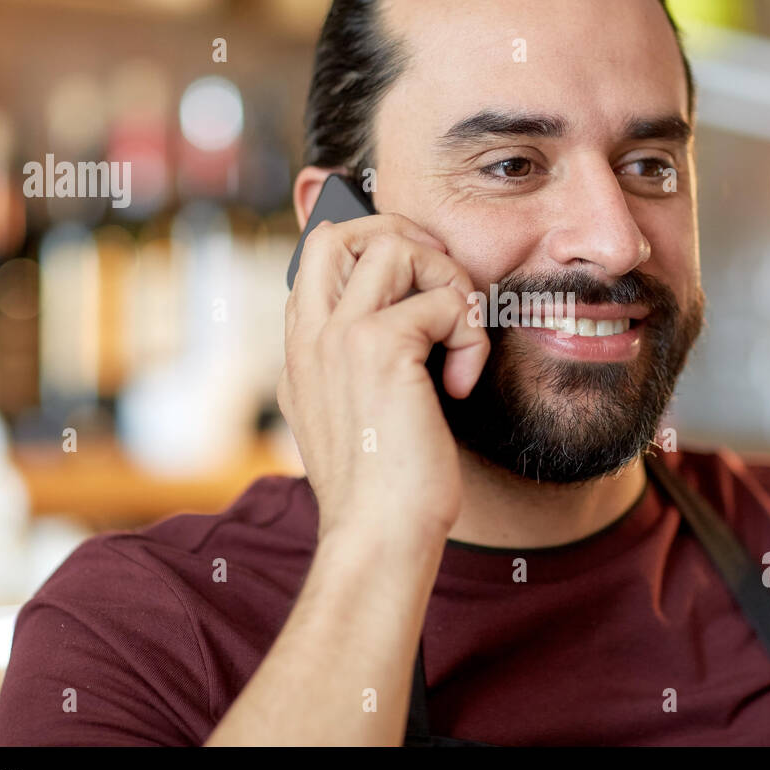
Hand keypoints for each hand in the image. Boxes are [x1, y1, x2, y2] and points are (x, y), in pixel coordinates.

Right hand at [277, 213, 488, 546]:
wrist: (378, 538)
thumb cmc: (384, 490)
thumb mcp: (359, 418)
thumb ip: (363, 369)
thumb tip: (415, 326)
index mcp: (300, 352)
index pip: (319, 260)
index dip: (376, 256)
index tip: (421, 292)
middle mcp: (309, 337)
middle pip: (339, 232)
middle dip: (403, 239)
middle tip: (441, 288)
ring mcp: (337, 337)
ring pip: (395, 247)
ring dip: (447, 282)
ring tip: (459, 337)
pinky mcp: (378, 348)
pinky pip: (444, 300)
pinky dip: (470, 336)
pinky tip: (460, 386)